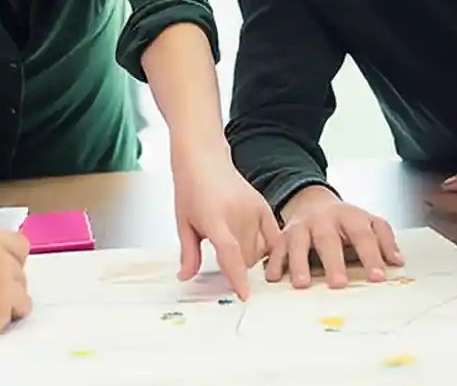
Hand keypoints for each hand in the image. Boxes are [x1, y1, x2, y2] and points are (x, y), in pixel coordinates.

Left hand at [172, 150, 280, 300]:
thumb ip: (188, 254)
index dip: (237, 276)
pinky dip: (265, 247)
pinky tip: (253, 244)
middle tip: (221, 255)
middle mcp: (238, 214)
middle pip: (246, 258)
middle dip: (235, 266)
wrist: (204, 160)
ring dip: (248, 257)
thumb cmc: (190, 190)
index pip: (230, 252)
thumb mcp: (183, 223)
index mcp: (215, 218)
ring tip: (232, 241)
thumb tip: (186, 278)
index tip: (244, 295)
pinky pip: (272, 238)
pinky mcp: (264, 206)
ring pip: (259, 251)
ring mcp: (254, 209)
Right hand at [266, 185, 403, 288]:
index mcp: (349, 216)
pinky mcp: (283, 235)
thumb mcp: (369, 222)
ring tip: (303, 284)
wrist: (313, 202)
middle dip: (333, 262)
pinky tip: (274, 277)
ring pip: (298, 242)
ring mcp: (301, 227)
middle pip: (328, 239)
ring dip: (299, 263)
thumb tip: (397, 261)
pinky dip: (274, 262)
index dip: (371, 256)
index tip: (377, 277)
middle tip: (339, 285)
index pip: (362, 235)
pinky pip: (277, 248)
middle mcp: (323, 220)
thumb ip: (384, 239)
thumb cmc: (344, 220)